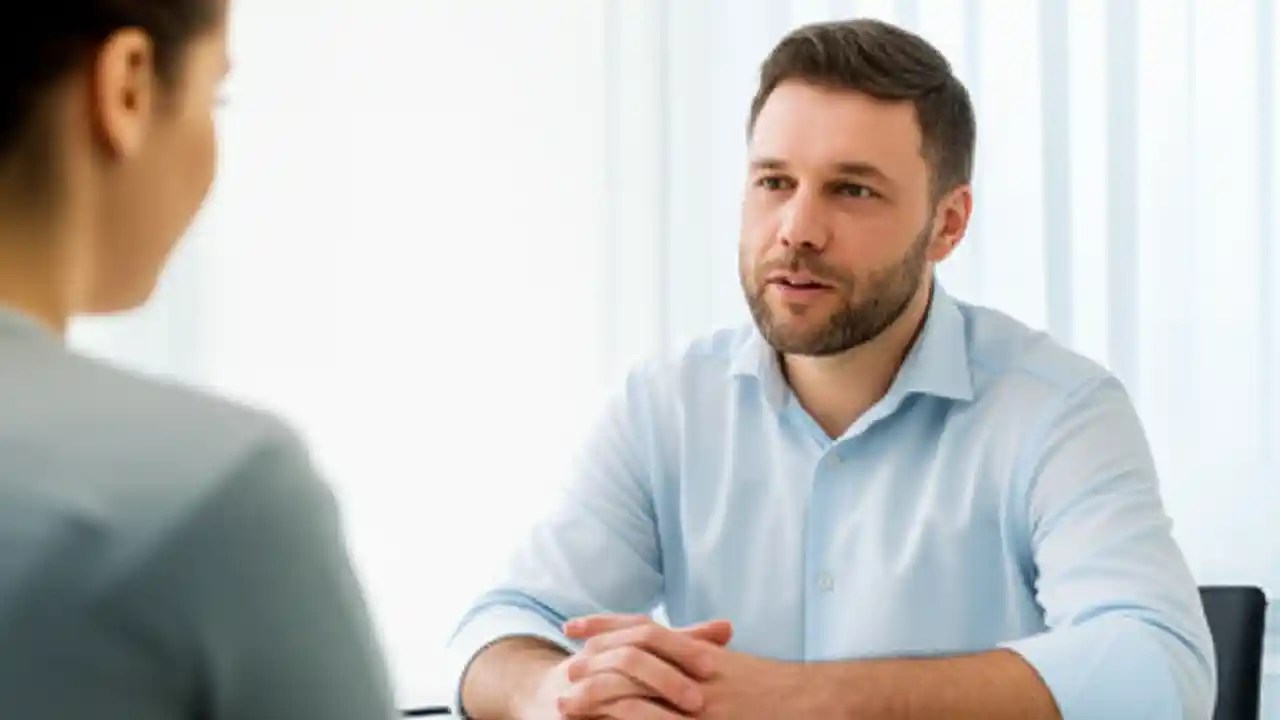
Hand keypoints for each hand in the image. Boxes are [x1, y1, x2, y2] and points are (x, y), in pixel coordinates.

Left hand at [568, 618, 801, 719]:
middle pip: (631, 654)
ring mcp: (699, 702)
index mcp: (699, 651)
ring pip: (637, 690)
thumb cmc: (772, 687)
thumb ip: (698, 655)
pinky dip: (631, 719)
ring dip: (598, 695)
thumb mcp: (731, 665)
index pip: (642, 628)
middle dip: (594, 661)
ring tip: (568, 704)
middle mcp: (694, 670)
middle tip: (565, 670)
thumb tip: (667, 648)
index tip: (573, 625)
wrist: (813, 703)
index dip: (604, 624)